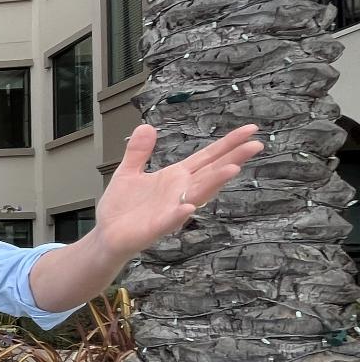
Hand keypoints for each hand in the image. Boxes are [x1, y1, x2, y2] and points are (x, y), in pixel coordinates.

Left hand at [92, 123, 262, 256]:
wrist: (106, 235)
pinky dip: (180, 213)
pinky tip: (189, 207)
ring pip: (198, 194)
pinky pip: (170, 220)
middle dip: (233, 158)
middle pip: (211, 172)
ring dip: (214, 182)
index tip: (250, 129)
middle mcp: (180, 192)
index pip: (207, 157)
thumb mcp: (128, 172)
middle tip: (256, 145)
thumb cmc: (122, 206)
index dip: (227, 144)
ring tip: (233, 167)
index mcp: (175, 177)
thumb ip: (139, 151)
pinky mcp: (156, 227)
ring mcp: (171, 210)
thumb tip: (146, 125)